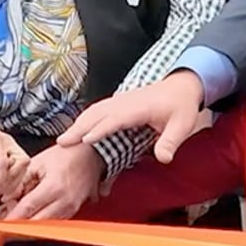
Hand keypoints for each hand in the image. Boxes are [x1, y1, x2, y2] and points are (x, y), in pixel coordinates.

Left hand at [7, 142, 106, 220]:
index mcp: (54, 187)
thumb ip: (20, 180)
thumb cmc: (68, 155)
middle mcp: (64, 202)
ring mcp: (71, 209)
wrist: (93, 155)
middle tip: (4, 226)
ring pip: (45, 227)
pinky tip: (31, 218)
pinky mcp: (73, 212)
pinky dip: (41, 223)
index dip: (11, 217)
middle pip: (36, 224)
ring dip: (29, 227)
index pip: (27, 208)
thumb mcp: (38, 161)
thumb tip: (5, 196)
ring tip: (16, 222)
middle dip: (18, 227)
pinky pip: (54, 223)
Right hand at [57, 71, 208, 163]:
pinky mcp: (118, 103)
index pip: (116, 118)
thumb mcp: (183, 125)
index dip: (100, 128)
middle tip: (62, 144)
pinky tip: (76, 130)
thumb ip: (171, 141)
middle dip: (79, 127)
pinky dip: (84, 119)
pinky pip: (97, 110)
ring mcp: (120, 101)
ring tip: (63, 140)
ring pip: (94, 110)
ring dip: (78, 123)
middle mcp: (125, 102)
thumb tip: (164, 159)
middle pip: (97, 113)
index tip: (85, 140)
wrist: (182, 86)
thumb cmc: (181, 106)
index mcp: (139, 107)